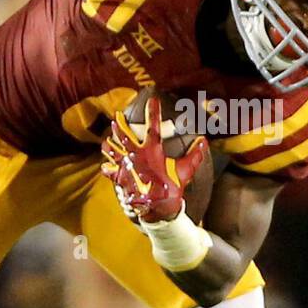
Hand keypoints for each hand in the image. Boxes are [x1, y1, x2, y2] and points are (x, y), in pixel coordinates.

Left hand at [100, 96, 207, 223]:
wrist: (155, 207)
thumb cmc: (171, 187)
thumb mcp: (185, 170)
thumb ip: (195, 154)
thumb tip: (203, 140)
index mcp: (151, 150)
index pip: (153, 126)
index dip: (153, 111)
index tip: (153, 99)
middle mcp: (135, 155)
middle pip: (124, 136)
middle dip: (119, 125)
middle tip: (116, 117)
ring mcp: (125, 166)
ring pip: (112, 151)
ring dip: (110, 145)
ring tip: (106, 140)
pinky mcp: (119, 178)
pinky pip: (110, 171)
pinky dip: (107, 169)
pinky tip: (104, 167)